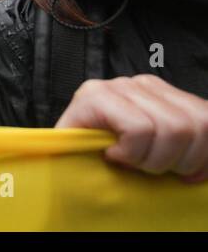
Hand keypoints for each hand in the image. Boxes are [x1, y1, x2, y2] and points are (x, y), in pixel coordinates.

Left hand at [56, 75, 207, 182]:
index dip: (134, 154)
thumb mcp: (70, 147)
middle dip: (161, 161)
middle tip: (145, 166)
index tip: (117, 159)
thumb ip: (68, 146)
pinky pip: (207, 124)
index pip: (138, 128)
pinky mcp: (184, 98)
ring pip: (195, 127)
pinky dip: (203, 153)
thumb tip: (59, 154)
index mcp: (97, 95)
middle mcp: (129, 84)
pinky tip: (185, 161)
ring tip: (164, 164)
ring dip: (185, 158)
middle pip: (172, 130)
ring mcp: (159, 88)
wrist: (100, 135)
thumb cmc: (88, 149)